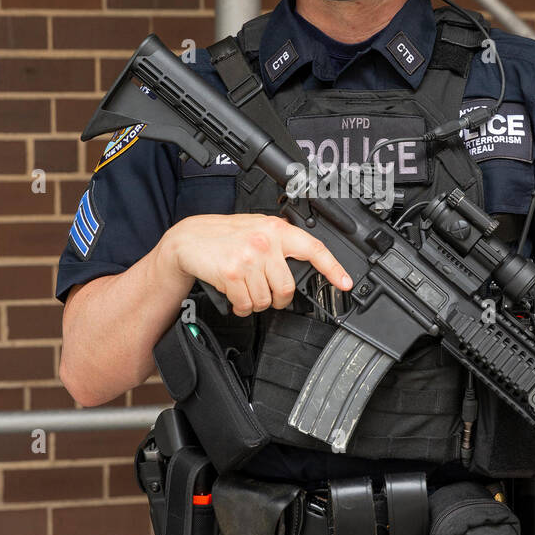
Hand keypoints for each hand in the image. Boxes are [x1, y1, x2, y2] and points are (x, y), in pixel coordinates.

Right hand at [166, 212, 352, 317]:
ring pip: (266, 299)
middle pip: (287, 287)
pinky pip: (247, 304)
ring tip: (245, 290)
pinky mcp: (233, 274)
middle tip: (267, 293)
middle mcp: (265, 242)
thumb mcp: (256, 228)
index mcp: (276, 230)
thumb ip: (278, 241)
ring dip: (256, 303)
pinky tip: (235, 296)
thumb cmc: (223, 236)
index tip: (345, 283)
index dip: (332, 268)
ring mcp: (249, 258)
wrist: (188, 239)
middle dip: (277, 298)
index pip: (313, 249)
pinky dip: (242, 306)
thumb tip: (303, 259)